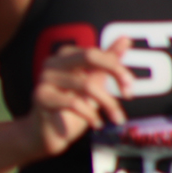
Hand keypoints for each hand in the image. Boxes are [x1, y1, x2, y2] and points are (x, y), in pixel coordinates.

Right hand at [23, 37, 133, 159]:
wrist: (48, 133)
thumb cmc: (71, 107)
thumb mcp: (93, 83)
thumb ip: (107, 62)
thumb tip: (125, 39)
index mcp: (66, 55)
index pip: (97, 53)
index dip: (117, 68)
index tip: (129, 87)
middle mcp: (53, 62)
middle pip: (89, 57)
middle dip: (114, 73)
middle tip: (129, 94)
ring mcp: (45, 78)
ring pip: (86, 84)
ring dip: (108, 104)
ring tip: (117, 118)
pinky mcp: (41, 97)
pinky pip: (73, 102)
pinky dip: (90, 115)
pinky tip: (97, 123)